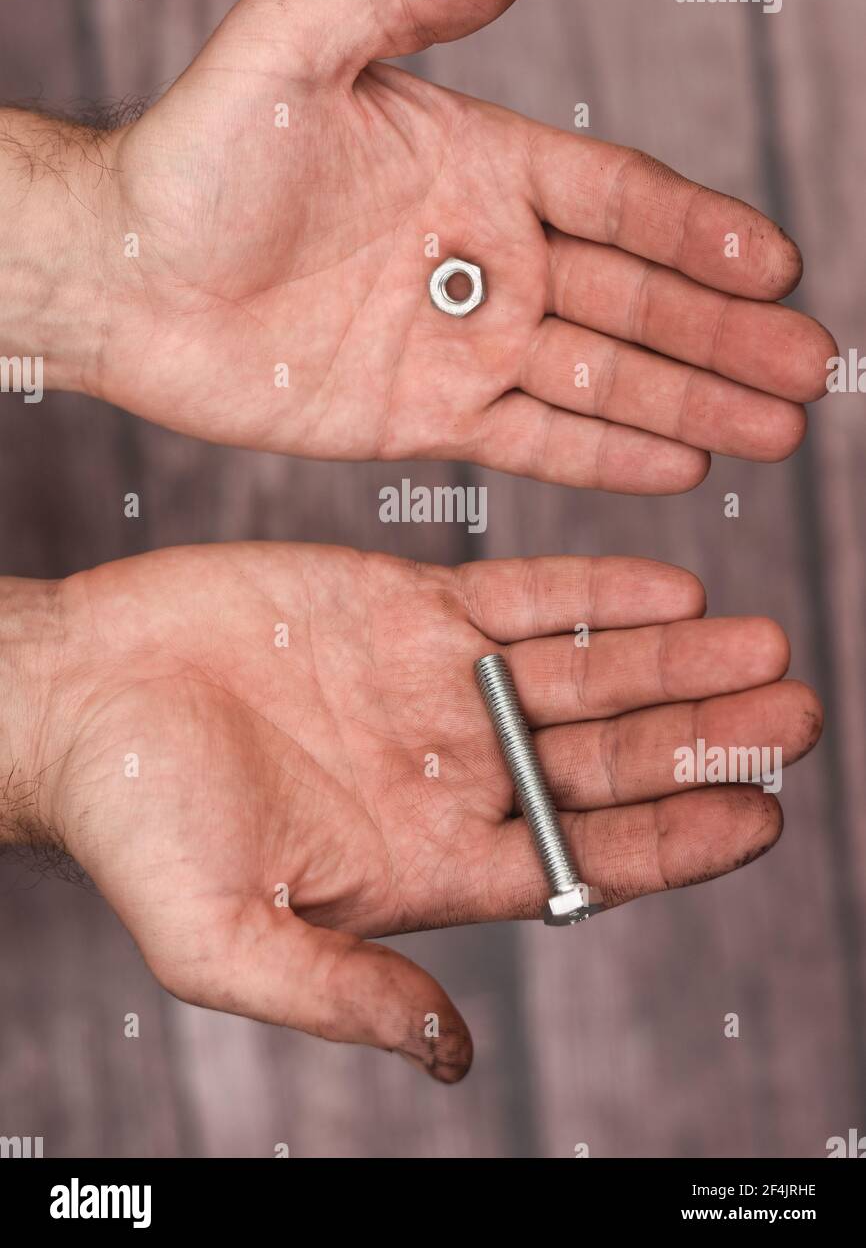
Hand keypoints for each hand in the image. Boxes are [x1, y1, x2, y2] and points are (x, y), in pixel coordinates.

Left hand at [2, 0, 834, 489]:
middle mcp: (485, 256)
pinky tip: (676, 466)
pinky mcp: (422, 415)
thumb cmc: (193, 150)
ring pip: (600, 378)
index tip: (775, 268)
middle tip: (811, 370)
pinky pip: (532, 439)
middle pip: (633, 300)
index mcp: (476, 163)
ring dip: (690, 402)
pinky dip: (604, 457)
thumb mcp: (296, 44)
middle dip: (724, 336)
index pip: (619, 199)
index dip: (700, 235)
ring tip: (775, 428)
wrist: (115, 272)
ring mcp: (459, 341)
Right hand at [7, 545, 820, 1079]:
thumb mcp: (225, 939)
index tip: (761, 817)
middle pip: (606, 761)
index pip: (583, 859)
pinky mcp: (404, 606)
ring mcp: (434, 684)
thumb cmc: (132, 825)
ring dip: (673, 661)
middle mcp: (449, 771)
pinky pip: (519, 597)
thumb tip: (450, 1056)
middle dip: (702, 740)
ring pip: (582, 673)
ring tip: (763, 647)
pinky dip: (592, 593)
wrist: (77, 697)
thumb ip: (343, 991)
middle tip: (795, 714)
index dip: (677, 844)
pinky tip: (669, 587)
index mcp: (426, 859)